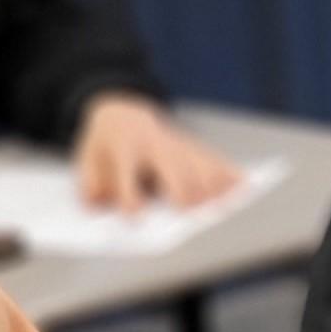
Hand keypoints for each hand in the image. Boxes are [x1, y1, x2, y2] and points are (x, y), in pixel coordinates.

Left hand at [75, 95, 240, 210]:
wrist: (121, 114)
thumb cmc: (104, 148)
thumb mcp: (86, 162)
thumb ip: (88, 186)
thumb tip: (97, 206)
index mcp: (124, 148)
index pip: (126, 174)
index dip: (130, 196)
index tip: (135, 217)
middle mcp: (154, 145)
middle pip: (172, 168)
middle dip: (180, 190)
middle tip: (187, 215)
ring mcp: (177, 145)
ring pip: (199, 164)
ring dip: (210, 186)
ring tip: (222, 207)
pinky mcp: (192, 148)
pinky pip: (214, 160)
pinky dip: (230, 173)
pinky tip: (244, 185)